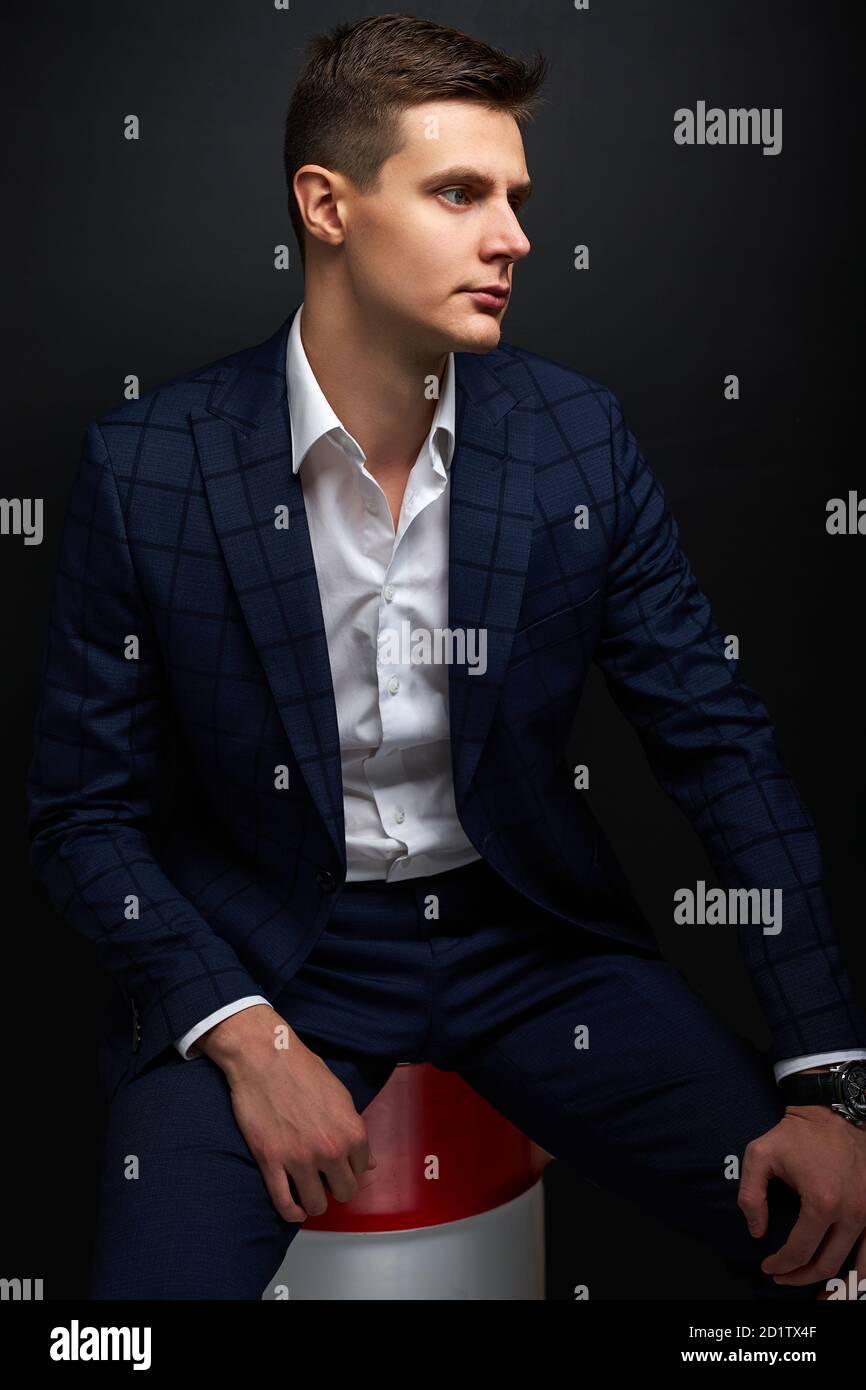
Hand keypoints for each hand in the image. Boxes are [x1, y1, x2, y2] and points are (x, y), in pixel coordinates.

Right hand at [196, 1004, 376, 1223]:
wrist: (264, 1056)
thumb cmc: (302, 1069)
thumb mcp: (340, 1096)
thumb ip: (354, 1130)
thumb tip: (370, 1163)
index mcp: (351, 1131)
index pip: (362, 1169)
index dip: (350, 1167)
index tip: (339, 1164)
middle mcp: (330, 1149)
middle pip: (343, 1192)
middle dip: (335, 1188)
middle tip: (323, 1178)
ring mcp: (299, 1158)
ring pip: (315, 1204)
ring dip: (313, 1202)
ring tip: (307, 1192)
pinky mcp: (271, 1162)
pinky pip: (284, 1203)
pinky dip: (290, 1212)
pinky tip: (293, 1208)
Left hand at [737, 1103, 865, 1295]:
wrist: (834, 1112)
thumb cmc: (796, 1134)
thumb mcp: (759, 1155)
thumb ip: (751, 1196)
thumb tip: (757, 1232)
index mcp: (822, 1202)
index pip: (799, 1250)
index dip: (780, 1264)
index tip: (767, 1265)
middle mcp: (852, 1213)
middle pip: (826, 1264)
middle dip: (800, 1277)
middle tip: (781, 1276)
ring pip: (856, 1266)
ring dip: (834, 1285)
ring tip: (816, 1294)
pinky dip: (859, 1271)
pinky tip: (846, 1279)